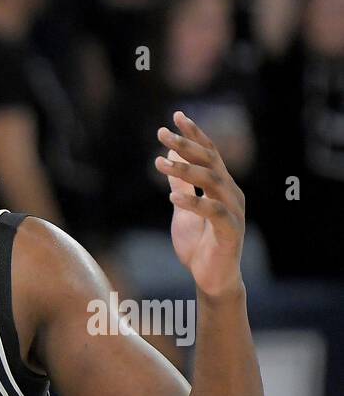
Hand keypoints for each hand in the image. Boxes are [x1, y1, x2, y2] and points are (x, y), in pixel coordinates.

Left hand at [155, 111, 245, 297]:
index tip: (176, 116)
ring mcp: (233, 211)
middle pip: (210, 162)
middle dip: (186, 145)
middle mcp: (231, 193)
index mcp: (221, 186)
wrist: (211, 278)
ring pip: (213, 182)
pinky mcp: (230, 231)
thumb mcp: (184, 211)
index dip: (194, 134)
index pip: (209, 153)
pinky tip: (172, 196)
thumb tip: (171, 161)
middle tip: (162, 133)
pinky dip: (193, 202)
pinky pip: (212, 211)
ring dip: (186, 170)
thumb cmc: (199, 245)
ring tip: (161, 162)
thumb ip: (182, 187)